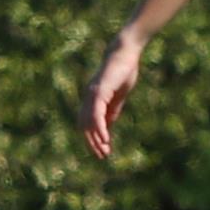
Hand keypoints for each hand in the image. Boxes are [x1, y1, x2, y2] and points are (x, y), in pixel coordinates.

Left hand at [80, 35, 143, 159]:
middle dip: (92, 143)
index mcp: (92, 99)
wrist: (125, 52)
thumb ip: (112, 110)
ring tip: (104, 152)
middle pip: (84, 126)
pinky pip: (96, 114)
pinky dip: (99, 128)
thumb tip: (107, 126)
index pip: (87, 124)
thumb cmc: (123, 71)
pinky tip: (105, 139)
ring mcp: (92, 94)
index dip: (93, 138)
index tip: (103, 151)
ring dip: (95, 139)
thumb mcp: (117, 96)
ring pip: (88, 122)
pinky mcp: (99, 91)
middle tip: (103, 156)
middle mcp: (88, 98)